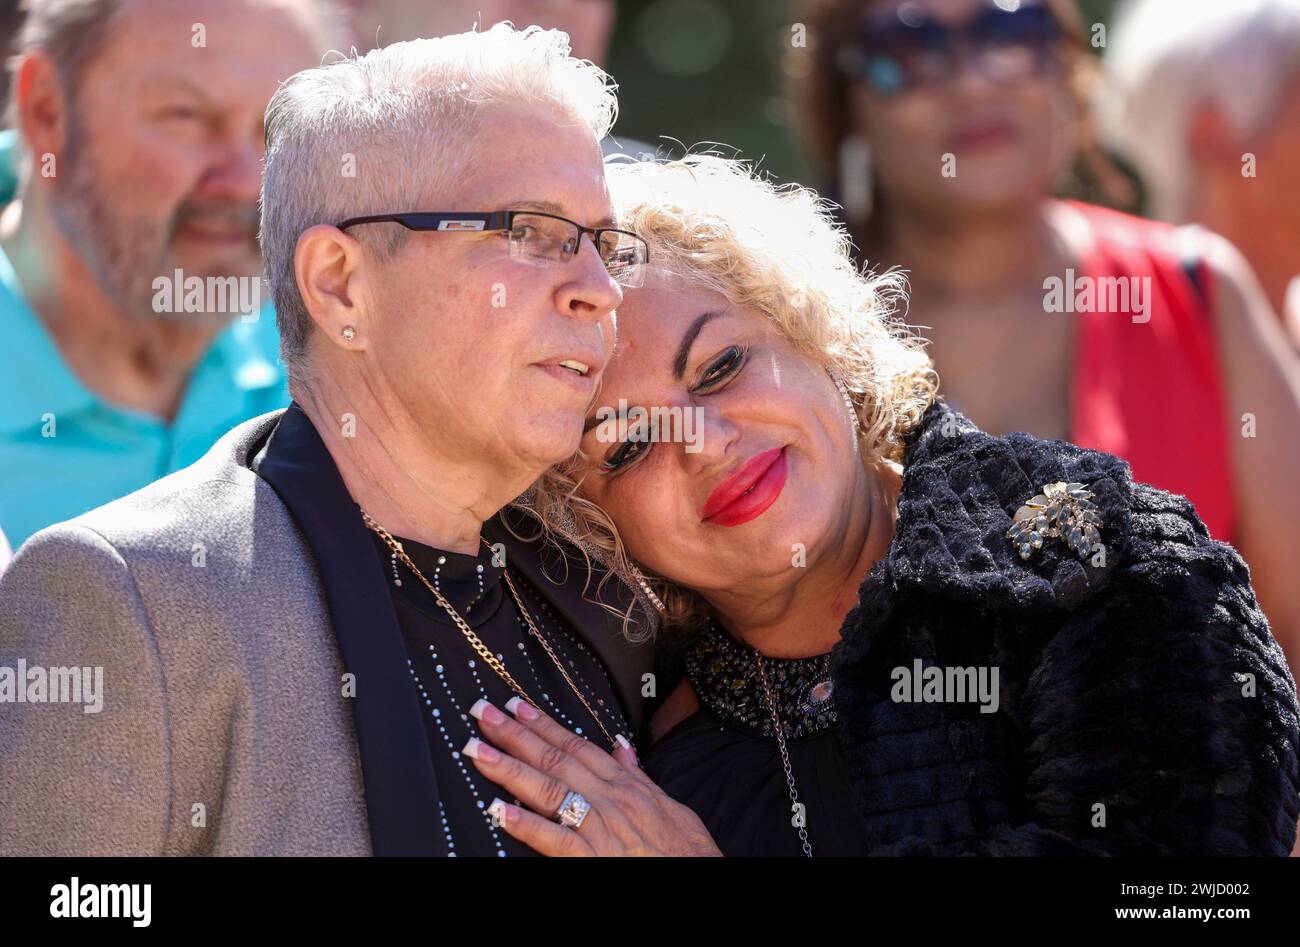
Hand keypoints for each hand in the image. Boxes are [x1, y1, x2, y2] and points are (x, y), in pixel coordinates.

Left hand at [462, 697, 721, 855]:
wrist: (705, 880)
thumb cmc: (688, 853)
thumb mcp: (670, 805)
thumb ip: (639, 775)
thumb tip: (621, 746)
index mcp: (626, 785)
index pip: (577, 746)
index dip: (544, 725)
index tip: (517, 706)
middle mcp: (610, 800)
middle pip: (555, 760)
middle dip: (515, 735)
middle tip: (482, 713)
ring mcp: (601, 828)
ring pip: (548, 791)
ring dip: (508, 769)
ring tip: (476, 750)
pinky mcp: (594, 859)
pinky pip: (555, 839)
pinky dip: (526, 824)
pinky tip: (498, 811)